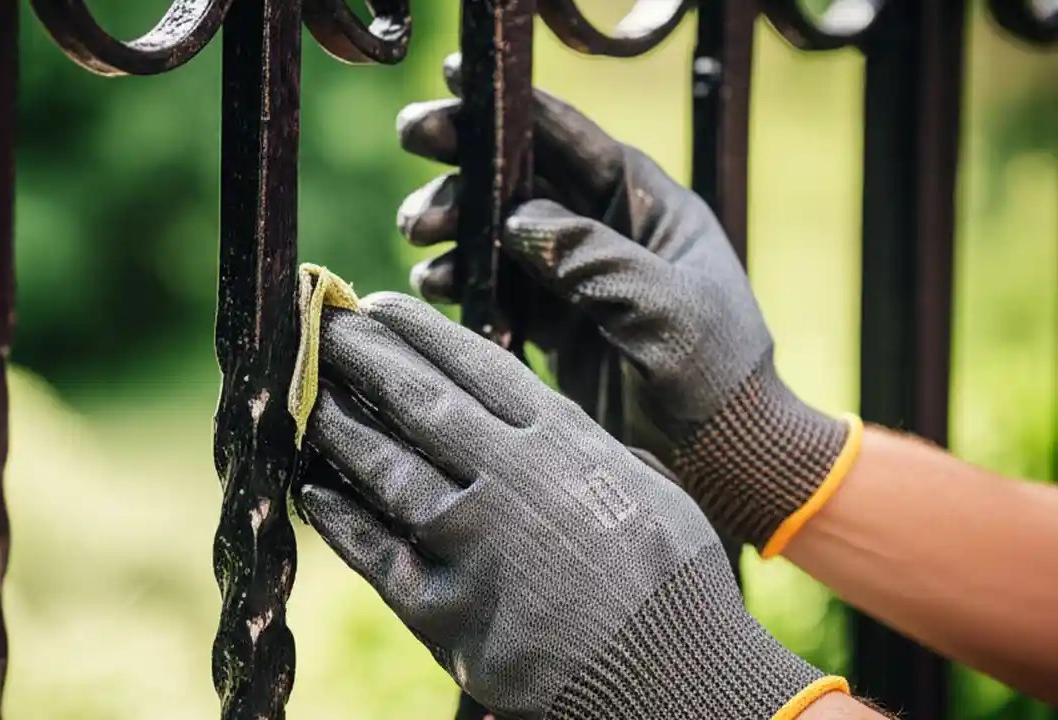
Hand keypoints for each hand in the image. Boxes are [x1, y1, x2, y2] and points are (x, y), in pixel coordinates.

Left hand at [296, 292, 835, 718]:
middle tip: (318, 327)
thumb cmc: (677, 586)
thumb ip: (595, 453)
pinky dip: (337, 520)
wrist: (674, 681)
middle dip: (360, 357)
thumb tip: (562, 430)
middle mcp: (509, 479)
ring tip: (301, 398)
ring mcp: (470, 543)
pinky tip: (310, 493)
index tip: (376, 305)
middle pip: (417, 401)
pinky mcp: (444, 610)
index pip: (475, 365)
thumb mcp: (654, 490)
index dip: (417, 332)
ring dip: (335, 427)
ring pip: (383, 468)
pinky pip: (373, 553)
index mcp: (563, 442)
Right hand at [396, 55, 857, 554]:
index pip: (572, 139)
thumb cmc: (712, 371)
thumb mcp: (660, 306)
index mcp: (646, 205)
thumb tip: (515, 220)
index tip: (456, 78)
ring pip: (497, 228)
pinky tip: (440, 285)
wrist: (718, 453)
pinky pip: (494, 286)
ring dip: (454, 222)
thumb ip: (591, 257)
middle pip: (523, 174)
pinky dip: (462, 280)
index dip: (514, 105)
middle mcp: (605, 230)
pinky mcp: (552, 322)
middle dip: (467, 156)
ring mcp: (575, 276)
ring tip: (420, 234)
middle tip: (414, 136)